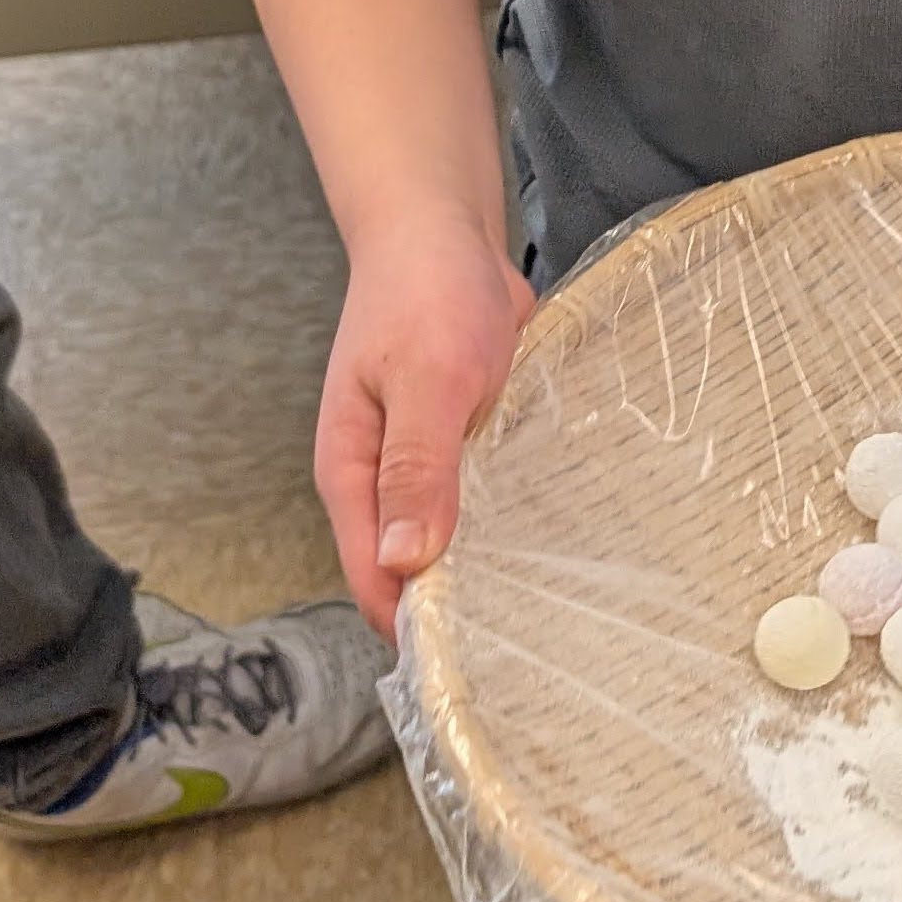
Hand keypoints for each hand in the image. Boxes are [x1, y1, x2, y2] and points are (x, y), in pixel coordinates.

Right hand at [315, 215, 534, 639]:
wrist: (442, 233)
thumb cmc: (426, 295)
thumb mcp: (428, 382)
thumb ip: (416, 470)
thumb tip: (403, 560)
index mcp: (349, 472)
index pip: (371, 577)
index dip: (412, 626)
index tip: (466, 668)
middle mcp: (378, 479)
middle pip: (406, 571)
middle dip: (453, 614)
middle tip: (521, 662)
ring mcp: (420, 465)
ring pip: (448, 541)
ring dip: (486, 574)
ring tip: (545, 626)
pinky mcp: (460, 447)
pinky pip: (481, 504)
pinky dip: (509, 528)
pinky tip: (552, 554)